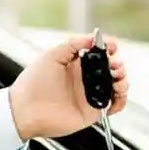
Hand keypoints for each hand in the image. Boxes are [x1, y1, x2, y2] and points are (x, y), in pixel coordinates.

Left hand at [8, 33, 128, 141]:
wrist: (25, 110)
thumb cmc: (33, 83)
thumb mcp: (51, 56)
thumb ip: (72, 45)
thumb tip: (92, 38)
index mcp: (74, 64)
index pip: (98, 54)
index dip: (108, 49)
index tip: (112, 47)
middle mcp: (83, 79)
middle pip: (110, 70)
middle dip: (118, 65)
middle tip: (115, 65)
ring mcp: (89, 95)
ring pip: (115, 86)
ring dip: (122, 81)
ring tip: (117, 79)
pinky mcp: (92, 111)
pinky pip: (113, 106)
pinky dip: (121, 100)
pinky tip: (118, 94)